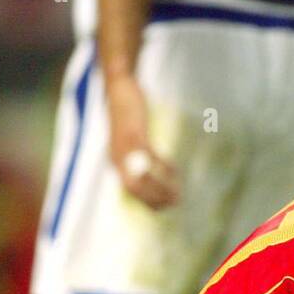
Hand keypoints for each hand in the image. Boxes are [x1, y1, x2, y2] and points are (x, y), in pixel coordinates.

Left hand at [106, 75, 179, 209]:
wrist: (118, 86)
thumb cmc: (125, 111)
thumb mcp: (128, 136)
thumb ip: (135, 153)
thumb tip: (148, 167)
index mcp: (115, 161)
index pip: (131, 191)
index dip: (148, 201)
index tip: (165, 207)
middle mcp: (117, 159)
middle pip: (136, 190)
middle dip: (156, 199)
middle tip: (175, 203)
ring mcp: (125, 149)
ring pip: (143, 179)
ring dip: (162, 188)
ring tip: (178, 193)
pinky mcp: (134, 136)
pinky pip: (151, 159)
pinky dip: (164, 167)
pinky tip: (175, 171)